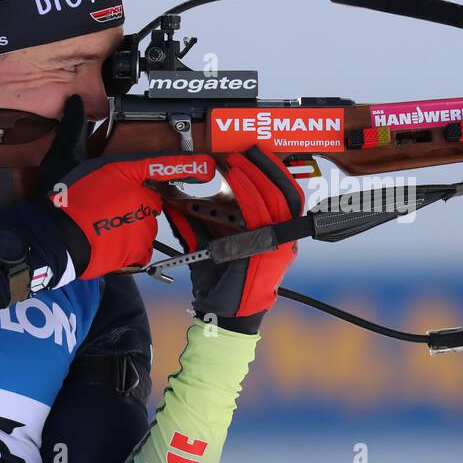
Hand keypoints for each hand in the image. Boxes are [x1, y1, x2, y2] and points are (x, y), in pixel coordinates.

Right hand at [0, 95, 216, 280]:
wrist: (52, 240)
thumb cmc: (59, 199)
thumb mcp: (63, 157)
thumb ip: (75, 129)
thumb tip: (76, 103)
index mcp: (125, 172)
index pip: (163, 164)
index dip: (188, 164)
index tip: (207, 166)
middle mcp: (140, 197)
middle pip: (145, 197)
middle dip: (127, 201)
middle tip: (99, 207)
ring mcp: (143, 225)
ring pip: (143, 222)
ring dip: (126, 224)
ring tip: (98, 226)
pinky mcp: (139, 249)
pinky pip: (140, 246)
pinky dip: (126, 246)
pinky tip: (105, 241)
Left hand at [164, 146, 303, 332]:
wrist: (223, 314)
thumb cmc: (220, 280)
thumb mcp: (213, 241)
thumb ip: (202, 218)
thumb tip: (178, 194)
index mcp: (275, 234)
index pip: (284, 193)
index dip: (272, 169)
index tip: (254, 151)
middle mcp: (282, 237)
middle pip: (284, 190)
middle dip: (265, 164)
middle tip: (245, 148)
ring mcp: (278, 244)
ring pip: (274, 197)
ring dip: (253, 173)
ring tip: (234, 158)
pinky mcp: (267, 250)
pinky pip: (259, 213)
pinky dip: (245, 191)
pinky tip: (231, 178)